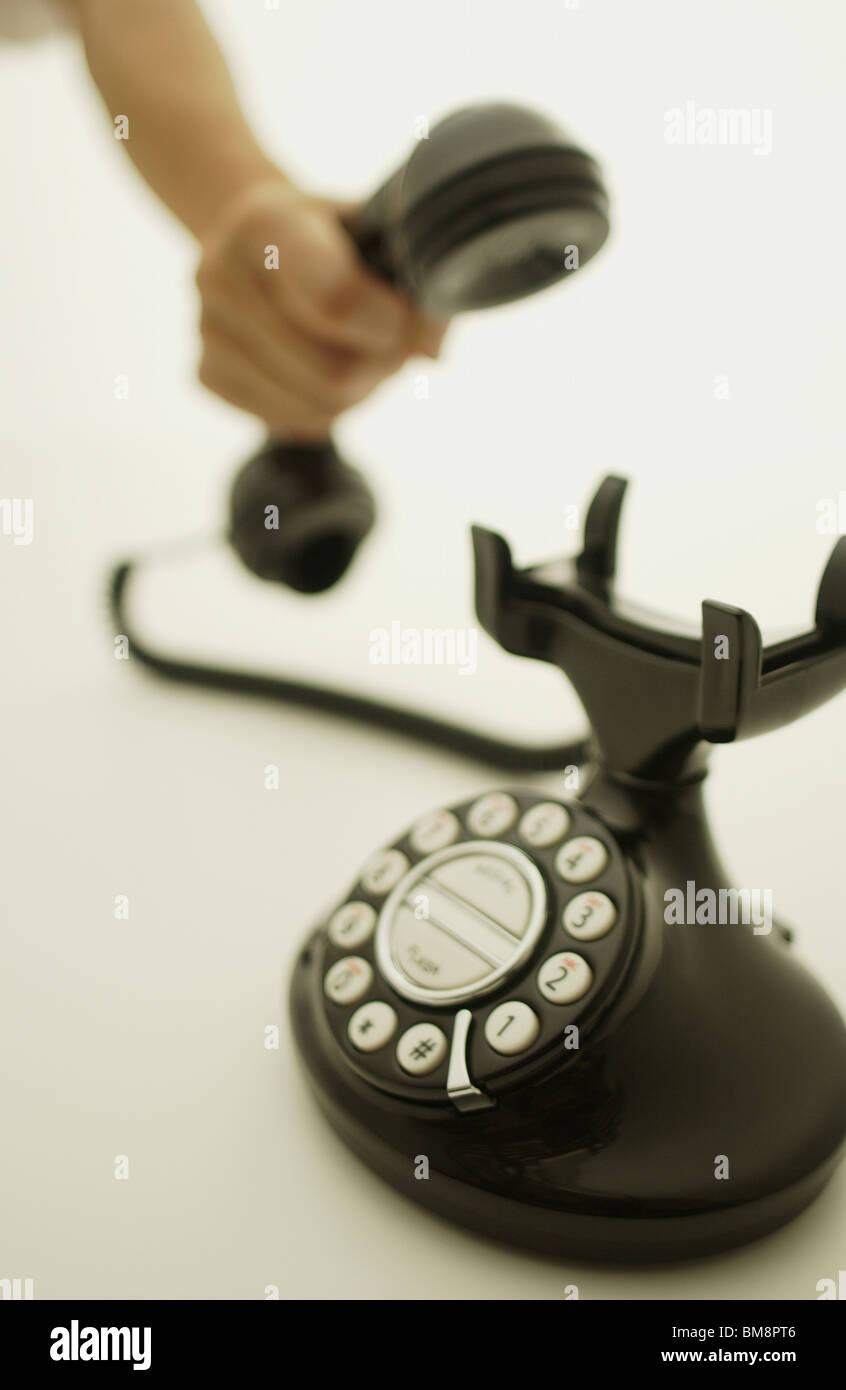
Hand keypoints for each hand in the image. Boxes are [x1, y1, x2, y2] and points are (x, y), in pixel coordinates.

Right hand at [194, 178, 447, 437]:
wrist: (258, 234)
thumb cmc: (330, 234)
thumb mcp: (375, 231)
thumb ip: (413, 281)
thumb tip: (431, 351)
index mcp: (264, 223)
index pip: (338, 300)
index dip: (392, 327)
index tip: (414, 324)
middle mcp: (220, 275)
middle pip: (330, 372)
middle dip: (380, 368)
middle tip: (392, 345)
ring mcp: (206, 329)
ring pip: (314, 407)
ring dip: (358, 392)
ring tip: (360, 354)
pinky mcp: (205, 373)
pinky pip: (291, 423)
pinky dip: (324, 410)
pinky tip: (322, 370)